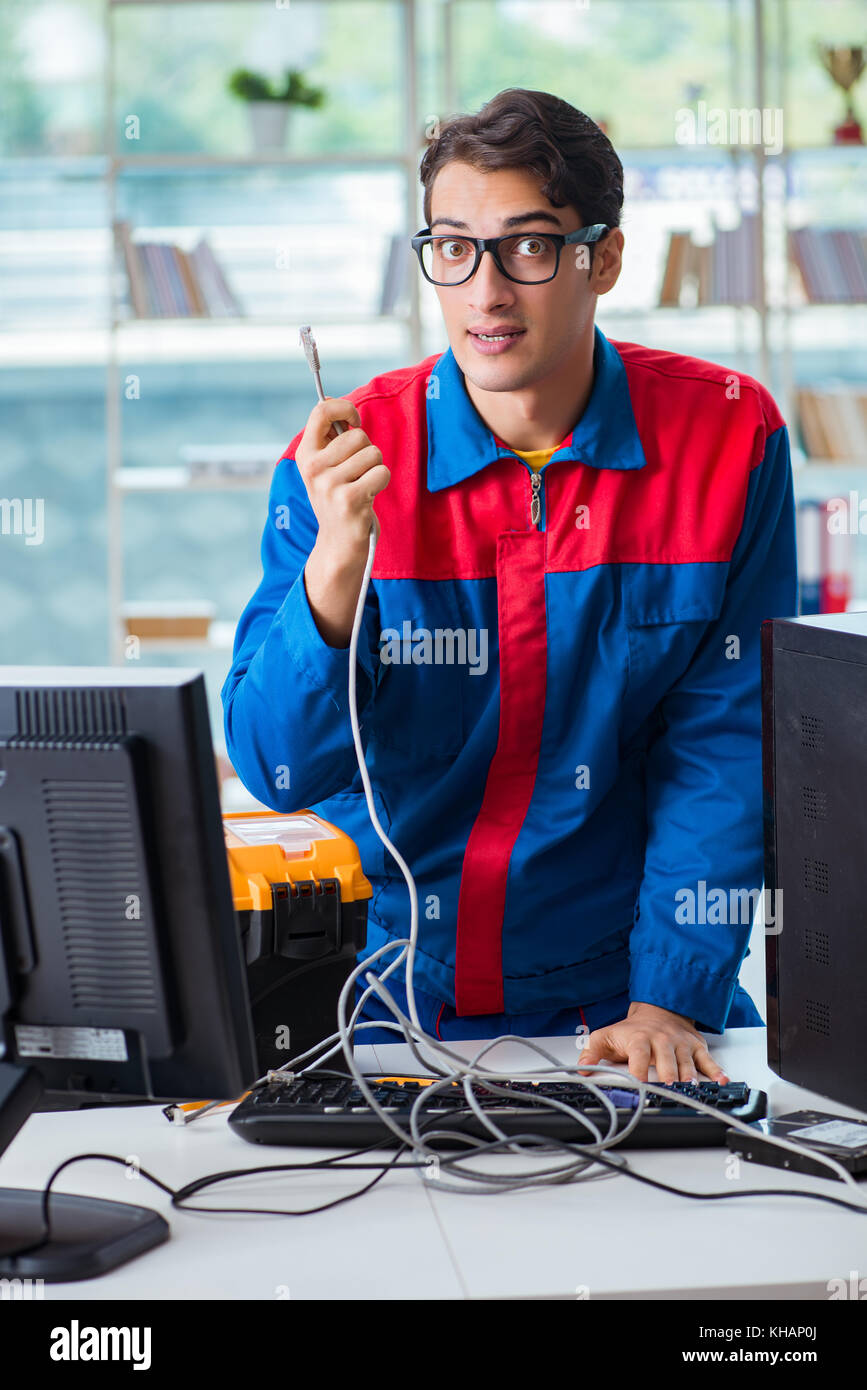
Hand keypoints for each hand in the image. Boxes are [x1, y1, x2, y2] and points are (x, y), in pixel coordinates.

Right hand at [295, 395, 389, 559]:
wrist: (338, 543)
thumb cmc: (337, 499)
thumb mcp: (324, 467)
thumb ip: (327, 436)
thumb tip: (329, 398)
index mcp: (306, 455)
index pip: (321, 411)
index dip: (345, 409)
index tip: (354, 422)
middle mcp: (314, 468)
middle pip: (358, 435)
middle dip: (367, 451)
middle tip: (358, 473)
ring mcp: (330, 485)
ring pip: (373, 453)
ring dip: (375, 468)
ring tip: (362, 486)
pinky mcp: (350, 500)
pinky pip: (382, 472)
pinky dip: (381, 482)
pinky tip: (368, 496)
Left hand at [576, 1001, 729, 1084]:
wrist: (659, 1010)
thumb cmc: (632, 1030)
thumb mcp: (606, 1036)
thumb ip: (591, 1053)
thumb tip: (581, 1070)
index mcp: (640, 1039)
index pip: (639, 1056)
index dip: (639, 1070)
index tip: (639, 1084)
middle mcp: (662, 1041)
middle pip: (667, 1062)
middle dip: (668, 1078)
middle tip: (668, 1093)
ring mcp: (681, 1044)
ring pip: (687, 1064)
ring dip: (690, 1078)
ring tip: (691, 1091)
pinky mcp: (696, 1047)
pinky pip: (708, 1060)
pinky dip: (716, 1070)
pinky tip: (721, 1080)